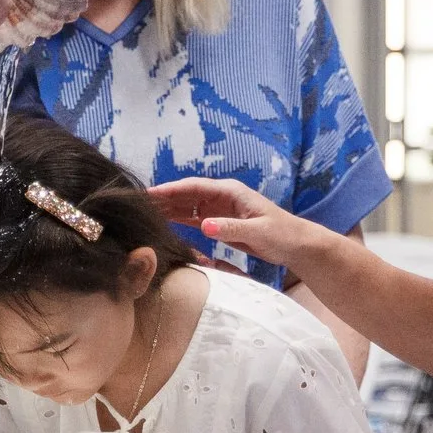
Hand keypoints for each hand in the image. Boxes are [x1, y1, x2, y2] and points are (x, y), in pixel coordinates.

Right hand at [144, 177, 328, 273]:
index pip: (193, 187)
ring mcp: (218, 209)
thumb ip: (231, 228)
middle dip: (162, 197)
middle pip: (185, 194)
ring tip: (142, 212)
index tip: (148, 193)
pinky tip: (161, 223)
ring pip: (186, 206)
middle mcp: (221, 197)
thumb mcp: (258, 231)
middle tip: (136, 203)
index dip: (169, 190)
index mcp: (229, 191)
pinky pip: (192, 219)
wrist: (296, 245)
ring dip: (166, 208)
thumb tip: (204, 225)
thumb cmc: (282, 234)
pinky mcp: (218, 223)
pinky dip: (176, 219)